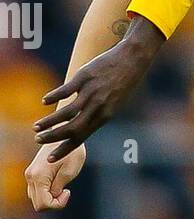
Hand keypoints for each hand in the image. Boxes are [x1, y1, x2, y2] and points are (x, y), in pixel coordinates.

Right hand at [25, 142, 86, 210]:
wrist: (65, 133)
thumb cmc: (71, 151)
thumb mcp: (69, 171)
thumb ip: (58, 187)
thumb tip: (52, 197)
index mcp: (38, 176)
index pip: (44, 204)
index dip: (58, 204)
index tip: (68, 191)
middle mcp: (30, 176)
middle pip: (38, 204)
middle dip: (53, 203)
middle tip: (65, 190)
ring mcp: (30, 175)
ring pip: (36, 199)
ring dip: (50, 198)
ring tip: (62, 186)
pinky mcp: (33, 173)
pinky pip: (37, 192)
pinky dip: (47, 193)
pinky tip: (58, 183)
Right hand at [32, 16, 164, 160]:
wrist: (133, 60)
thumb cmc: (123, 82)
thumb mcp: (114, 103)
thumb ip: (97, 115)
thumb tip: (82, 125)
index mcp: (104, 116)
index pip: (81, 138)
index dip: (65, 149)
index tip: (51, 158)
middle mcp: (97, 107)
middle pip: (72, 129)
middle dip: (53, 138)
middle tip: (38, 141)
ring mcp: (90, 92)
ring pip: (67, 112)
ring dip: (49, 122)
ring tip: (36, 127)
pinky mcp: (85, 77)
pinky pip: (66, 90)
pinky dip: (54, 96)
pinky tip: (44, 101)